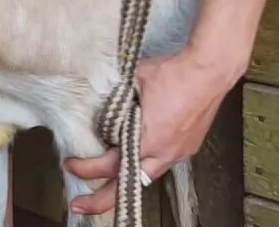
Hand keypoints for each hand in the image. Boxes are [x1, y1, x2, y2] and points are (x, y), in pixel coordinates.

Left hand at [64, 48, 235, 215]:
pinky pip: (159, 164)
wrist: (208, 71)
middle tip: (79, 205)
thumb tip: (97, 104)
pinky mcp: (186, 147)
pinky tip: (133, 160)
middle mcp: (163, 153)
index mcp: (147, 140)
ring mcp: (177, 153)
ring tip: (105, 189)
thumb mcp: (131, 83)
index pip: (110, 164)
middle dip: (101, 200)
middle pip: (128, 185)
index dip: (86, 168)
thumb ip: (113, 99)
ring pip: (146, 178)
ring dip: (124, 183)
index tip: (70, 164)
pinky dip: (142, 166)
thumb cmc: (171, 74)